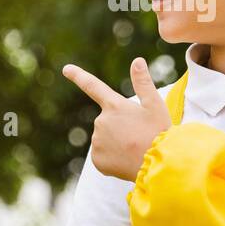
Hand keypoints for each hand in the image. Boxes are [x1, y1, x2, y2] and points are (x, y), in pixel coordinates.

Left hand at [62, 57, 171, 180]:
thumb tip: (137, 60)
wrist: (158, 165)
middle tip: (138, 134)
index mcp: (114, 106)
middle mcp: (101, 121)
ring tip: (134, 148)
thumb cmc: (159, 132)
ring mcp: (98, 141)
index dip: (78, 76)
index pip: (93, 86)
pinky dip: (113, 157)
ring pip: (105, 138)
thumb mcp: (155, 105)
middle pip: (107, 120)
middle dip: (119, 126)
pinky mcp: (97, 160)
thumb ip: (143, 83)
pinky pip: (103, 155)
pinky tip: (126, 159)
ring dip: (117, 142)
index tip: (66, 69)